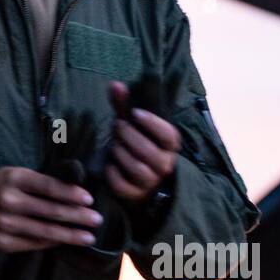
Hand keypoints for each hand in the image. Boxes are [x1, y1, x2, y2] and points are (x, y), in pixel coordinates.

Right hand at [0, 167, 102, 252]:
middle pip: (51, 211)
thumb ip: (37, 183)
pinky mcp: (1, 242)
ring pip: (45, 232)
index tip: (89, 199)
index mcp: (12, 179)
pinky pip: (33, 244)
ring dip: (70, 235)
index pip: (49, 187)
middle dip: (78, 217)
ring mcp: (4, 224)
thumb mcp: (11, 174)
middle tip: (97, 219)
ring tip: (88, 236)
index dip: (71, 194)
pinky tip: (65, 242)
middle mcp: (8, 201)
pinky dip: (51, 243)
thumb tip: (73, 192)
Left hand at [104, 80, 180, 204]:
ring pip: (136, 168)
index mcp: (170, 145)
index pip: (169, 135)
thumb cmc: (136, 144)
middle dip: (127, 135)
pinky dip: (112, 172)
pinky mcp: (135, 195)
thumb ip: (124, 105)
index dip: (152, 123)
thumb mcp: (132, 124)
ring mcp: (150, 182)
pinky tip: (109, 163)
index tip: (135, 113)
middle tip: (117, 127)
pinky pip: (122, 185)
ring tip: (114, 144)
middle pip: (147, 151)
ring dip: (120, 152)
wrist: (137, 179)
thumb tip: (114, 84)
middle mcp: (164, 165)